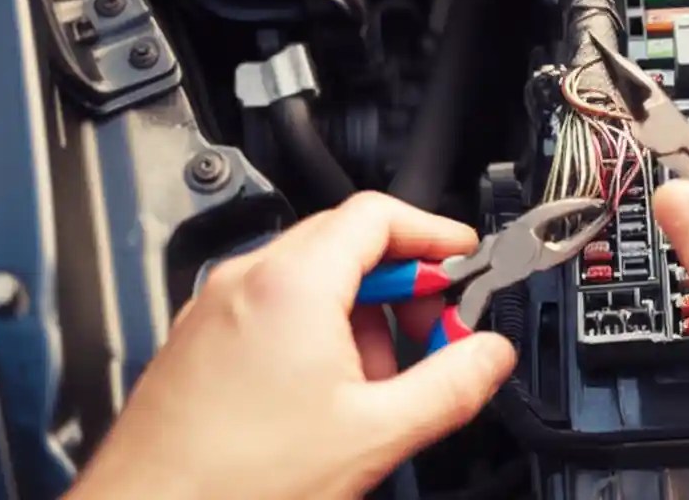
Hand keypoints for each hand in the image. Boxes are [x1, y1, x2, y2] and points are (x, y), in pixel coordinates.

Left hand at [70, 192, 516, 499]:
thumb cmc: (232, 485)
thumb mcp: (374, 433)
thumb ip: (452, 385)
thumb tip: (490, 355)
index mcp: (291, 284)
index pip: (378, 215)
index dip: (434, 233)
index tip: (462, 260)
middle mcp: (245, 281)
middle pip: (346, 243)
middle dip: (403, 283)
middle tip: (435, 331)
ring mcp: (215, 309)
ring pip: (311, 279)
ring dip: (361, 314)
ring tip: (379, 383)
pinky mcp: (198, 342)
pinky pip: (275, 310)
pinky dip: (318, 333)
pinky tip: (331, 397)